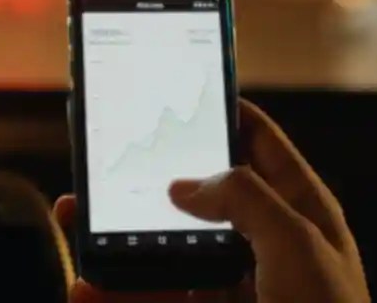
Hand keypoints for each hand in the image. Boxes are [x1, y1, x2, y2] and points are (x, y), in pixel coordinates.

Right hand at [54, 99, 368, 302]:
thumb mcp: (299, 246)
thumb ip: (246, 200)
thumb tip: (187, 184)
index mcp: (300, 211)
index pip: (259, 144)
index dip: (221, 115)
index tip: (174, 93)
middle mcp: (265, 245)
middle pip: (200, 200)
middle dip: (149, 182)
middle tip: (105, 165)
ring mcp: (236, 289)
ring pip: (168, 254)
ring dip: (120, 241)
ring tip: (76, 224)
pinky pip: (158, 299)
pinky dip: (120, 293)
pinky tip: (88, 288)